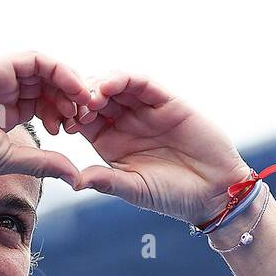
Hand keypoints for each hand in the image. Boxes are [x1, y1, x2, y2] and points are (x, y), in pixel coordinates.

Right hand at [0, 51, 89, 187]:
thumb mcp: (12, 158)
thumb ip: (44, 163)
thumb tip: (75, 177)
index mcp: (6, 110)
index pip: (43, 105)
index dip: (62, 116)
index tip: (71, 133)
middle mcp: (6, 90)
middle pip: (49, 88)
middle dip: (69, 102)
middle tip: (81, 120)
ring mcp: (5, 74)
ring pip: (48, 73)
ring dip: (69, 87)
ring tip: (81, 106)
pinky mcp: (3, 63)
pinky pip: (40, 61)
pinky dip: (60, 72)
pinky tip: (73, 89)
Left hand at [69, 71, 253, 226]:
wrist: (214, 191)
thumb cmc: (172, 195)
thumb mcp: (134, 190)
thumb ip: (106, 181)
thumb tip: (74, 181)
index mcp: (110, 142)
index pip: (83, 120)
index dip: (70, 117)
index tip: (61, 124)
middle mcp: (125, 122)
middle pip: (96, 98)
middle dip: (80, 97)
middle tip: (71, 106)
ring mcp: (145, 110)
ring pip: (116, 86)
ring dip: (98, 86)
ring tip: (88, 98)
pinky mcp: (166, 101)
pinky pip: (142, 84)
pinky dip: (123, 80)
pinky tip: (108, 87)